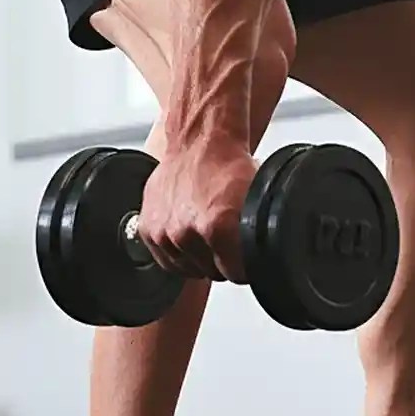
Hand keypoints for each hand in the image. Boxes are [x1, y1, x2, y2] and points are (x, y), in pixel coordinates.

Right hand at [136, 140, 255, 281]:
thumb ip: (257, 233)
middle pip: (212, 273)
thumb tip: (266, 255)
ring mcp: (164, 233)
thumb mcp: (256, 199)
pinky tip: (188, 235)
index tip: (245, 257)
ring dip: (198, 258)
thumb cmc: (226, 164)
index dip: (245, 266)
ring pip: (188, 270)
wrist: (199, 141)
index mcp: (217, 227)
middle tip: (225, 238)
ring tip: (205, 233)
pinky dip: (177, 253)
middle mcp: (187, 232)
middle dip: (222, 260)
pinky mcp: (148, 230)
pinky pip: (165, 261)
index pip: (237, 274)